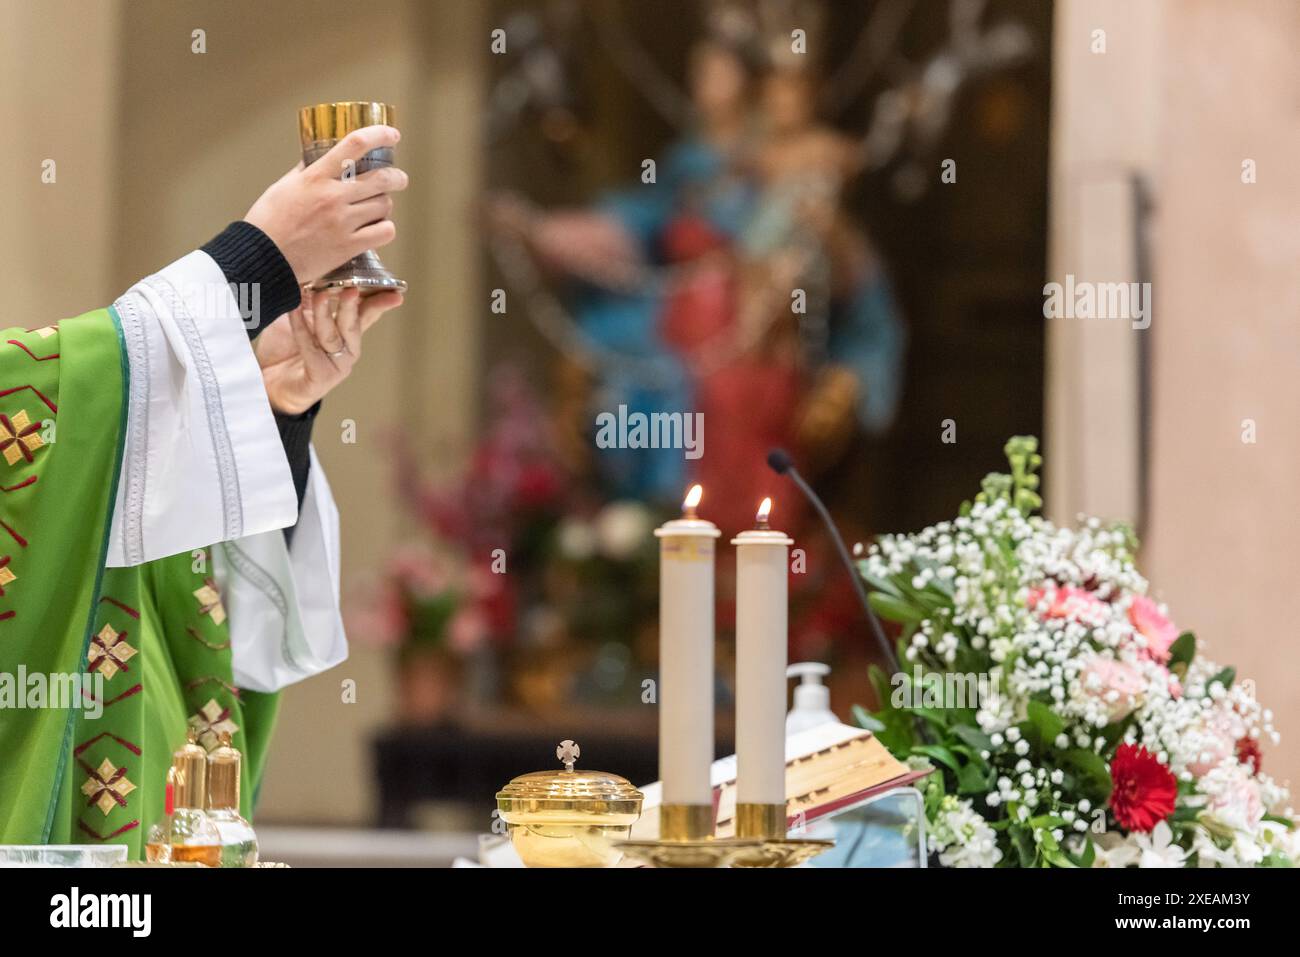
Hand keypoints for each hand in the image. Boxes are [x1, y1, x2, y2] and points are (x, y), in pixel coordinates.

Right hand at [244, 125, 408, 282]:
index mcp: (315, 177)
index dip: (380, 135)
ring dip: (385, 205)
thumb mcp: (283, 187)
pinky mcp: (349, 246)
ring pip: (384, 205)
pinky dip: (385, 228)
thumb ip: (305, 171)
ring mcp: (343, 222)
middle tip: (398, 179)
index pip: (354, 145)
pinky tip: (377, 228)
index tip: (393, 135)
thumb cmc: (268, 222)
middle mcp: (333, 196)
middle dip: (397, 177)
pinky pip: (384, 232)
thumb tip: (319, 157)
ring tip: (378, 208)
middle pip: (382, 178)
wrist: (262, 259)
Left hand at [255, 287, 403, 414]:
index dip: (381, 301)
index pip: (368, 312)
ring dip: (325, 314)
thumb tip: (311, 269)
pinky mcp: (320, 377)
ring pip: (332, 335)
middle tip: (351, 288)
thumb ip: (308, 298)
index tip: (395, 291)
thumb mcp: (298, 316)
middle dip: (352, 305)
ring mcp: (336, 364)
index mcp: (347, 332)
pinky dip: (300, 327)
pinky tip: (293, 310)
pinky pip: (310, 348)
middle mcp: (347, 348)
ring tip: (319, 295)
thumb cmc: (284, 348)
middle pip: (354, 323)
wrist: (267, 384)